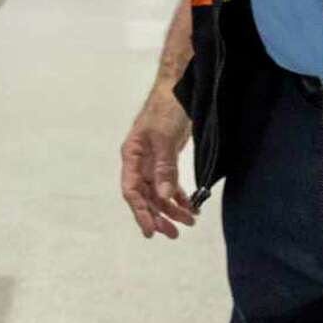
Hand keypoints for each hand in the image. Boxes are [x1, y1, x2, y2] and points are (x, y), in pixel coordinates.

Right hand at [119, 81, 196, 238]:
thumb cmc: (165, 108)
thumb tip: (165, 195)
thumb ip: (164, 166)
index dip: (140, 212)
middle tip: (173, 234)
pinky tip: (190, 207)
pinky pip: (170, 183)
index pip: (131, 190)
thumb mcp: (165, 137)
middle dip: (158, 216)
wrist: (178, 87)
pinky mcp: (166, 158)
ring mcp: (153, 160)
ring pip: (159, 192)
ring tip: (188, 223)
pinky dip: (179, 196)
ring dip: (172, 208)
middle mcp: (139, 161)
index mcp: (131, 155)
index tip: (151, 230)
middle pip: (145, 196)